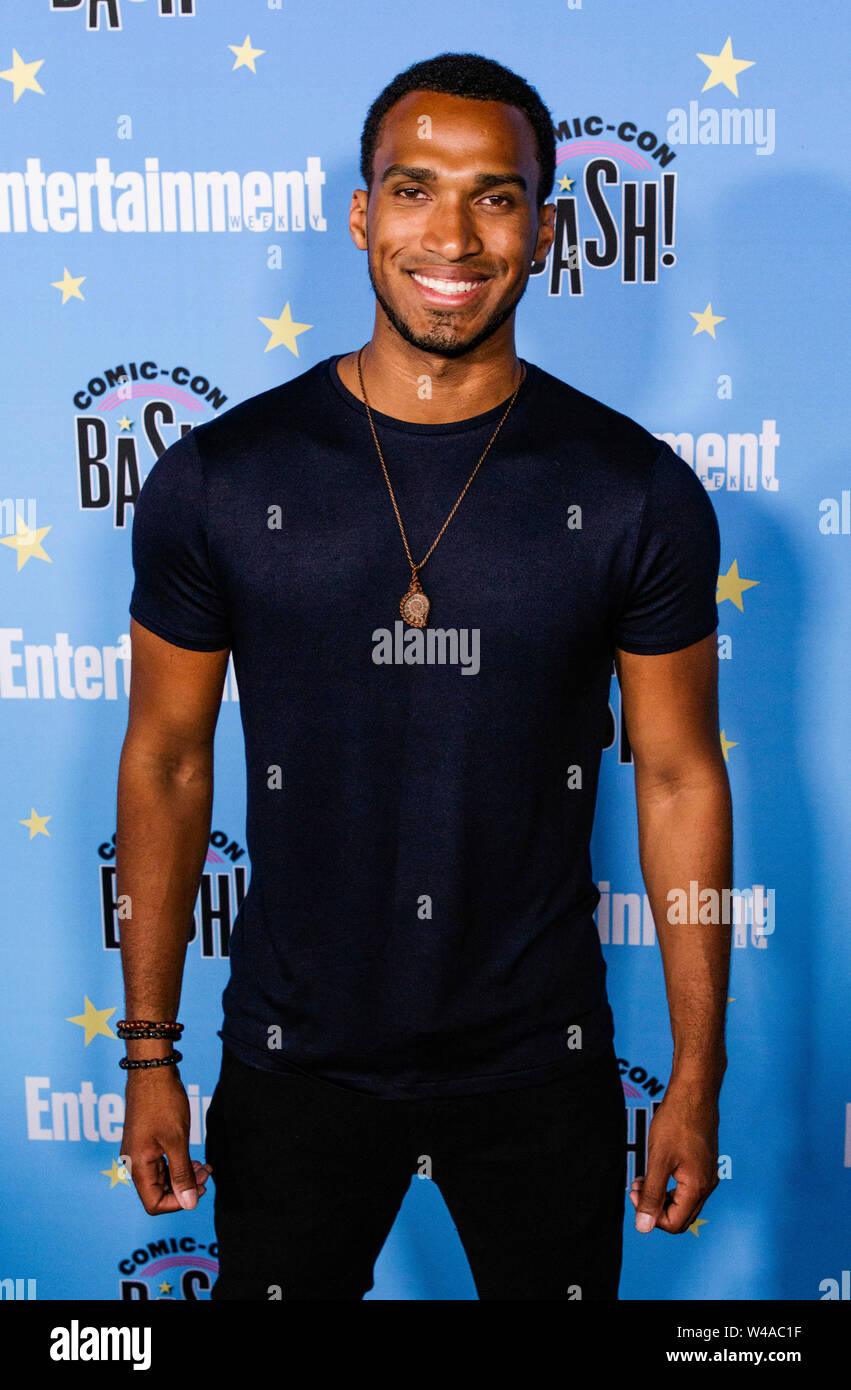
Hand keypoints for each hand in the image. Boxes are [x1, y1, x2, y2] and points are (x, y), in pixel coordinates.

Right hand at [120, 1066, 211, 1214]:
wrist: (152, 1072)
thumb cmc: (163, 1103)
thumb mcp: (177, 1141)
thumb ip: (182, 1174)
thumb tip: (190, 1204)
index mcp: (138, 1166)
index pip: (154, 1203)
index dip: (178, 1203)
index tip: (200, 1188)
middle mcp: (134, 1163)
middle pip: (158, 1192)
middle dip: (184, 1187)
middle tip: (207, 1173)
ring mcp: (138, 1152)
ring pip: (161, 1178)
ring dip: (183, 1176)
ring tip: (204, 1165)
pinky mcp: (145, 1143)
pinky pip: (160, 1164)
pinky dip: (177, 1164)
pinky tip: (193, 1158)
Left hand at [629, 1084, 719, 1233]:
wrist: (694, 1092)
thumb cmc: (676, 1122)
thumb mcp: (658, 1160)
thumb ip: (651, 1195)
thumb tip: (644, 1227)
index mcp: (697, 1187)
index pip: (674, 1224)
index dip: (651, 1216)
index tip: (635, 1193)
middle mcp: (707, 1185)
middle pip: (681, 1217)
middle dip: (655, 1208)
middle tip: (637, 1187)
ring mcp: (708, 1174)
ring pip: (683, 1202)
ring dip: (661, 1196)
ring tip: (642, 1178)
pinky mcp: (704, 1164)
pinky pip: (687, 1187)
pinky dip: (668, 1185)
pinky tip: (655, 1170)